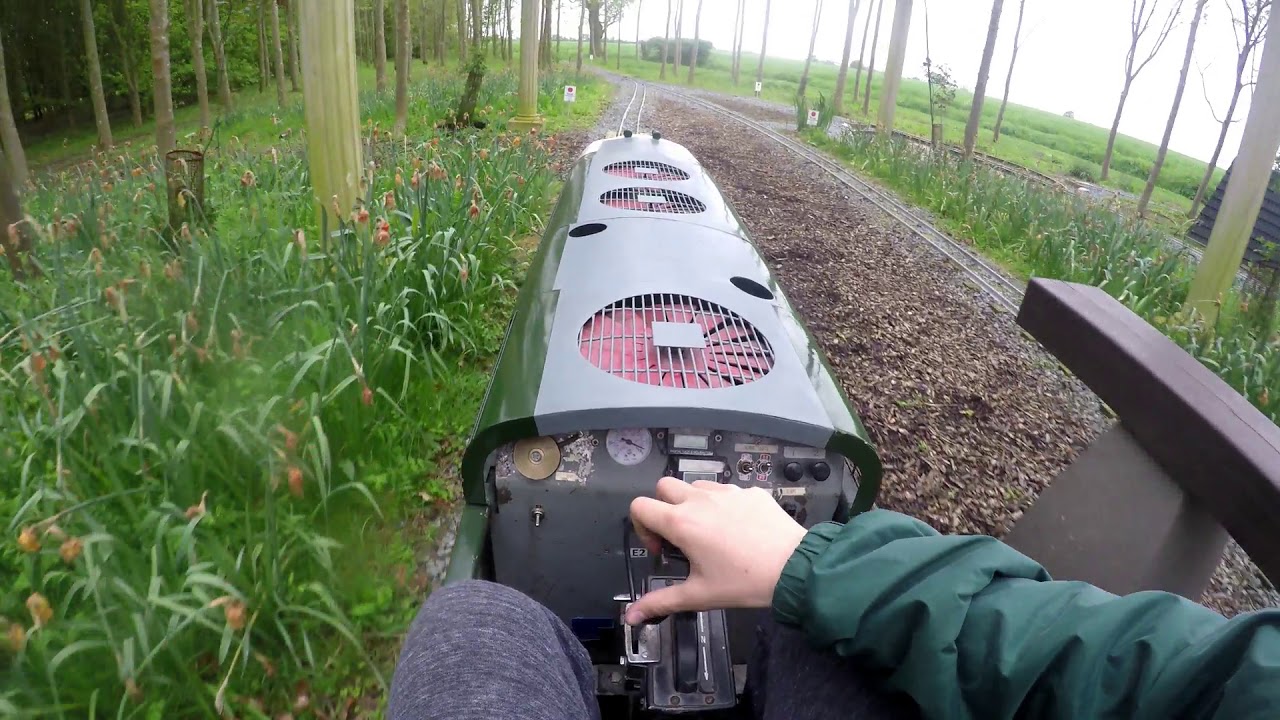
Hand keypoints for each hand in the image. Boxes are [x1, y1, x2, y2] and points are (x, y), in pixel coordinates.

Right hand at [626, 477, 806, 624]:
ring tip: (710, 533)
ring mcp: (727, 491)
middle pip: (664, 487)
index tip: (661, 549)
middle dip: (664, 508)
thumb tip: (630, 617)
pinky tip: (739, 530)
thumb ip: (660, 602)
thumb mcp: (699, 595)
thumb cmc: (744, 583)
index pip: (640, 506)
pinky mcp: (751, 491)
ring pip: (696, 486)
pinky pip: (727, 491)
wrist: (796, 568)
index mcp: (682, 522)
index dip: (642, 527)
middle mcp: (700, 499)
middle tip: (681, 538)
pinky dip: (723, 505)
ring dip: (693, 504)